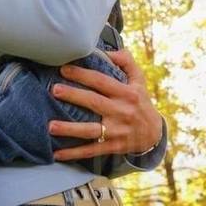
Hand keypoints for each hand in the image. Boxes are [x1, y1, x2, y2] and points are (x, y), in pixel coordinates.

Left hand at [48, 48, 162, 159]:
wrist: (154, 133)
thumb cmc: (140, 101)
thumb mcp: (139, 80)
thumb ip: (126, 61)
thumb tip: (107, 51)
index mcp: (126, 93)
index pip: (101, 81)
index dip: (83, 74)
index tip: (64, 69)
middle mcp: (121, 111)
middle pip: (94, 102)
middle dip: (73, 96)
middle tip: (54, 90)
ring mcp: (116, 131)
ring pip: (90, 130)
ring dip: (70, 129)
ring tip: (51, 126)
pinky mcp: (112, 147)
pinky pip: (91, 151)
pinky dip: (73, 153)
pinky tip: (56, 154)